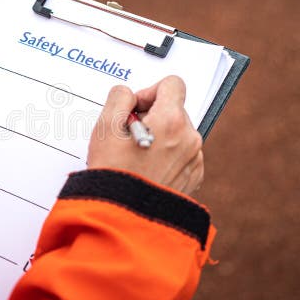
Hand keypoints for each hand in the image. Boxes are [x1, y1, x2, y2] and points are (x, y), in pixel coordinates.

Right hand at [87, 76, 203, 194]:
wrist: (123, 215)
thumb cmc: (113, 173)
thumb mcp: (105, 127)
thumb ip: (119, 98)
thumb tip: (128, 94)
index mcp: (170, 121)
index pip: (172, 84)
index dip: (150, 91)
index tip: (135, 108)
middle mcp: (189, 138)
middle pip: (175, 109)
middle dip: (153, 116)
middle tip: (129, 135)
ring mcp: (194, 159)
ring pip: (178, 133)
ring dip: (160, 136)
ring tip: (136, 155)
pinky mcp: (193, 177)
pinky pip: (183, 154)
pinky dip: (167, 156)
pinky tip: (147, 168)